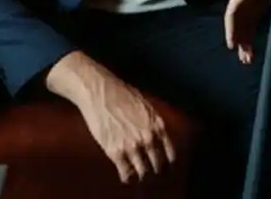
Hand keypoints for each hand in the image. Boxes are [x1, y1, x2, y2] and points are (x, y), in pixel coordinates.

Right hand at [45, 51, 175, 183]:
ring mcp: (132, 146)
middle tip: (152, 174)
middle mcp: (148, 138)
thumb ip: (153, 123)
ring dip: (142, 176)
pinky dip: (127, 178)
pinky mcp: (116, 152)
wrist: (100, 92)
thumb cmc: (121, 94)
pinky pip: (126, 173)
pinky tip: (126, 177)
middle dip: (155, 172)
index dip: (168, 165)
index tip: (165, 168)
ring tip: (139, 177)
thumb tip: (156, 134)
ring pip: (143, 172)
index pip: (170, 154)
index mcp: (158, 126)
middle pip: (157, 166)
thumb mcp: (146, 106)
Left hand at [224, 0, 270, 63]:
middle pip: (249, 13)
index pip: (260, 8)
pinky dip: (232, 25)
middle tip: (247, 58)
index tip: (256, 48)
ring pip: (239, 13)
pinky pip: (234, 9)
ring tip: (240, 53)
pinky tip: (233, 40)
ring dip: (239, 34)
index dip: (256, 27)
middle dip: (247, 36)